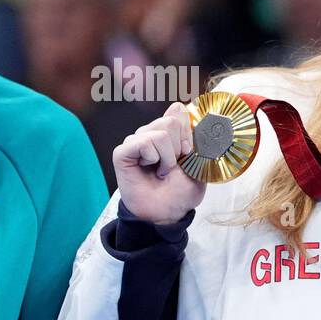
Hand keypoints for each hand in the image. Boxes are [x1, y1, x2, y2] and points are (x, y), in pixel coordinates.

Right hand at [114, 101, 206, 224]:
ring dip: (168, 157)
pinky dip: (153, 158)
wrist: (167, 212)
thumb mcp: (198, 162)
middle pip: (170, 121)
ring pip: (160, 133)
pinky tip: (150, 169)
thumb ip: (193, 135)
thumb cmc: (181, 191)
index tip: (189, 152)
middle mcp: (150, 133)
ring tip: (162, 171)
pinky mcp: (123, 152)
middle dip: (179, 147)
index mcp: (169, 134)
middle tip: (174, 165)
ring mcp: (136, 141)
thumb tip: (182, 107)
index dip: (188, 132)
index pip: (178, 111)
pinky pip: (143, 142)